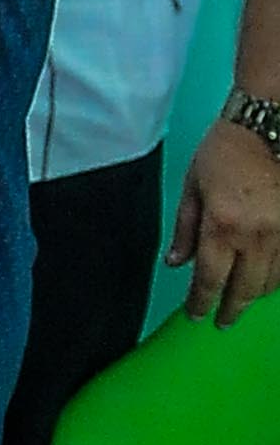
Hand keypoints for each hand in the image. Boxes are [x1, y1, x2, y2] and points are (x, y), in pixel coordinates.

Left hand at [172, 112, 279, 325]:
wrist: (269, 123)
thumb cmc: (225, 150)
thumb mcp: (192, 186)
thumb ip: (185, 229)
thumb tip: (175, 264)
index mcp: (222, 227)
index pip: (209, 280)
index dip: (202, 303)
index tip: (197, 316)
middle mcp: (256, 236)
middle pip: (245, 289)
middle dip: (231, 309)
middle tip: (222, 321)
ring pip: (272, 281)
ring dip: (255, 294)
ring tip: (243, 300)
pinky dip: (278, 277)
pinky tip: (269, 280)